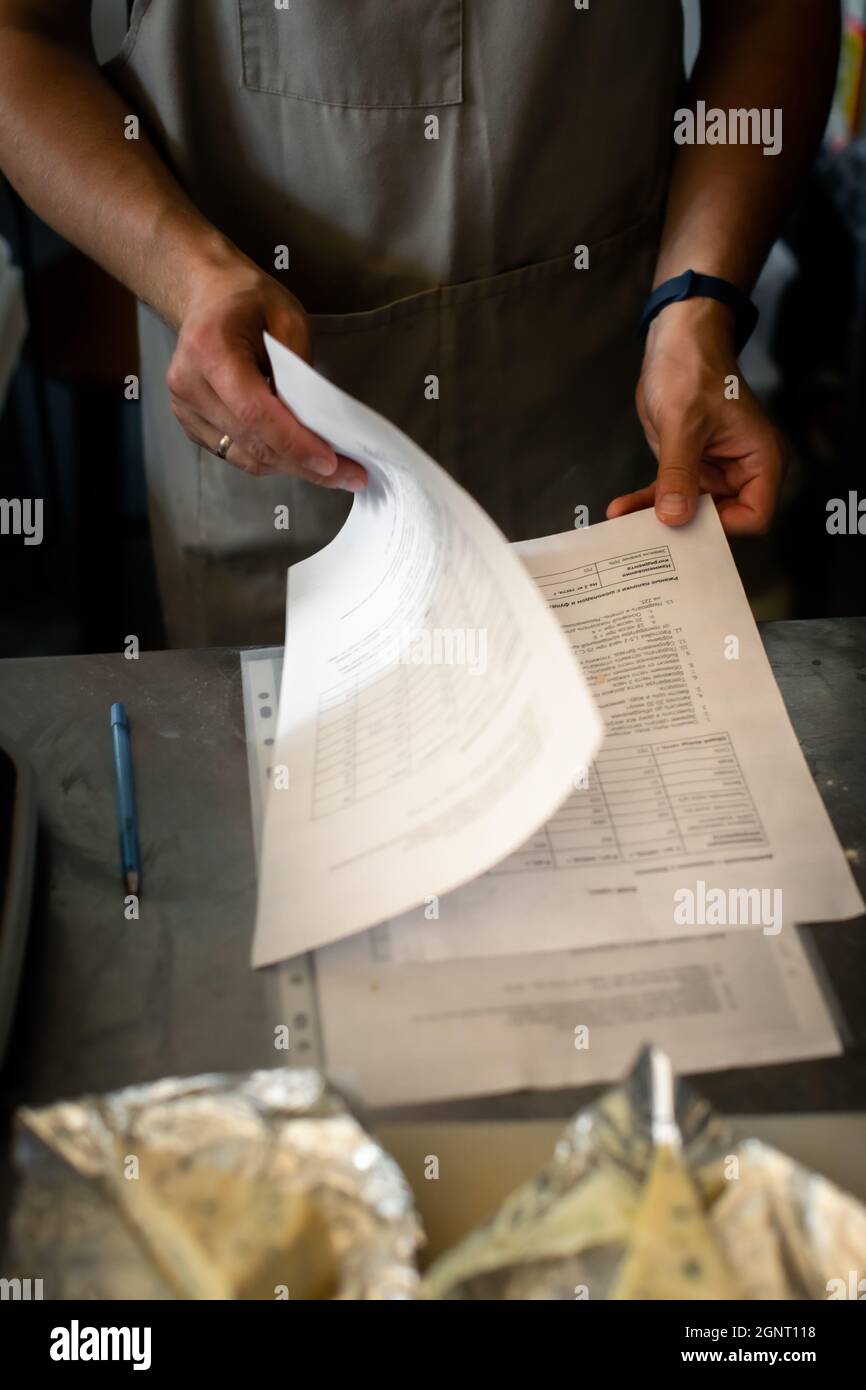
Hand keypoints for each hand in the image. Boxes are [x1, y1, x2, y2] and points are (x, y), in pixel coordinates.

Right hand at [166, 257, 367, 490]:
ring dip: (289, 466)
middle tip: (348, 475)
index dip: (294, 443)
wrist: (206, 296)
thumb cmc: (248, 301)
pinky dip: (269, 459)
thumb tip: (317, 425)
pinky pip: (235, 453)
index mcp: (210, 349)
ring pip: (245, 456)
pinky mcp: (190, 423)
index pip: (255, 412)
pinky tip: (296, 455)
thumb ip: (300, 371)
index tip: (331, 463)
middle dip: (303, 463)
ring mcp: (185, 407)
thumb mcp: (288, 318)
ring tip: (328, 470)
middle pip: (252, 442)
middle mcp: (189, 383)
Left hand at [607, 298, 784, 535]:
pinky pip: (668, 495)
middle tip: (650, 542)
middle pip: (721, 521)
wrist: (676, 343)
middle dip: (686, 531)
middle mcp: (741, 472)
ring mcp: (714, 473)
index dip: (724, 528)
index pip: (754, 515)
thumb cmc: (695, 370)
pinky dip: (645, 503)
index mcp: (761, 461)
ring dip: (657, 520)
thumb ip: (680, 473)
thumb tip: (675, 516)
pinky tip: (619, 510)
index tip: (688, 529)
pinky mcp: (688, 468)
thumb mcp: (685, 423)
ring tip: (625, 530)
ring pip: (689, 512)